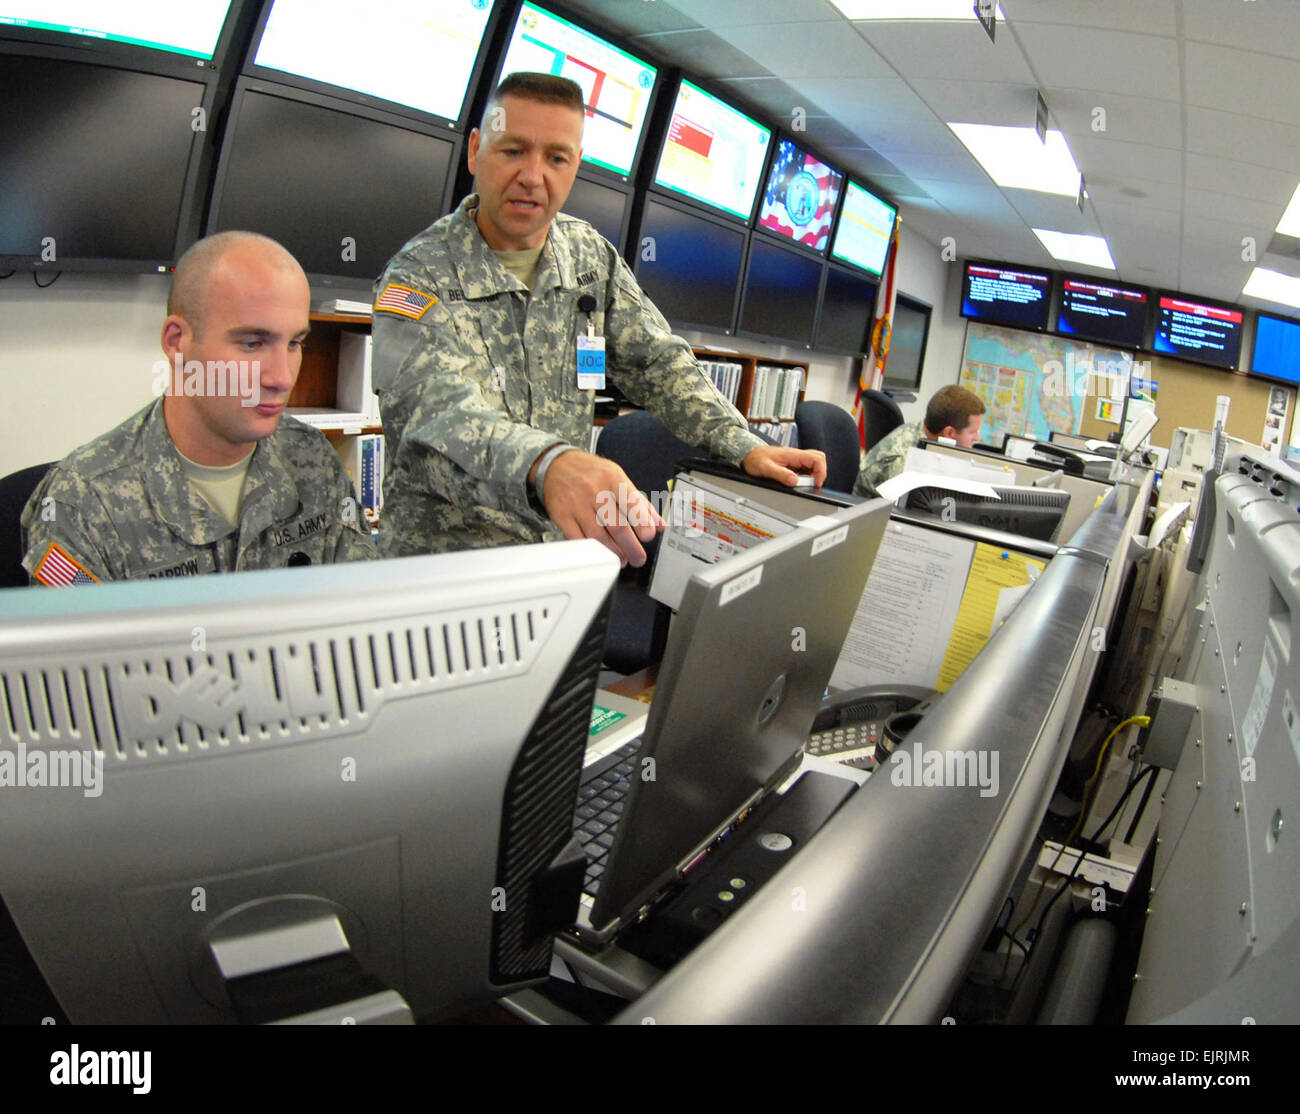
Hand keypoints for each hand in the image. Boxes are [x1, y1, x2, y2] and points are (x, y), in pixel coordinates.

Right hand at [538, 450, 664, 566]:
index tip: (649, 536)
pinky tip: (601, 553)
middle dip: (631, 546)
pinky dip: (592, 550)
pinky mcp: (561, 514)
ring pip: (598, 536)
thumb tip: (659, 524)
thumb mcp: (618, 478)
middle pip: (616, 525)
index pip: (631, 502)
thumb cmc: (591, 473)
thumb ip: (640, 503)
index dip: (642, 522)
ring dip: (613, 552)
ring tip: (622, 558)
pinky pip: (578, 538)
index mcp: (613, 478)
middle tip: (639, 558)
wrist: (556, 464)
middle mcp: (594, 490)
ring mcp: (576, 503)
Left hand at [741, 444, 826, 487]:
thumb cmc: (755, 459)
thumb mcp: (766, 468)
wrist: (748, 455)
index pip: (816, 459)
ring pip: (813, 464)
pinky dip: (806, 476)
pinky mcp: (792, 464)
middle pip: (819, 459)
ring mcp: (795, 459)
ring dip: (812, 475)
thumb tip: (795, 481)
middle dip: (819, 473)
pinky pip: (805, 468)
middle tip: (811, 484)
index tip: (816, 484)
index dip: (821, 472)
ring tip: (803, 484)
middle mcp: (796, 455)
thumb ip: (781, 475)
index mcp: (792, 454)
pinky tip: (797, 482)